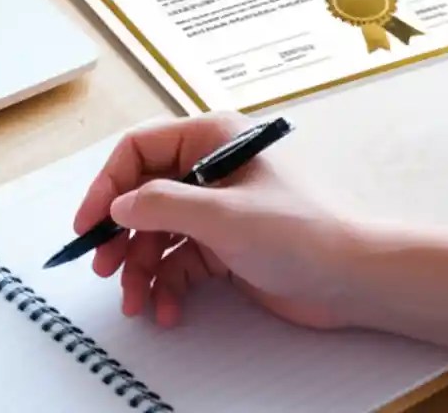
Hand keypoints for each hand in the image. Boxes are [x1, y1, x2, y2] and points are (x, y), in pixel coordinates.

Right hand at [75, 112, 361, 329]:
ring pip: (155, 234)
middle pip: (141, 195)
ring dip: (139, 268)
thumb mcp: (223, 215)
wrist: (357, 280)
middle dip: (120, 235)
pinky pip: (178, 262)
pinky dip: (167, 285)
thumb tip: (118, 205)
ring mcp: (216, 209)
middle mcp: (210, 169)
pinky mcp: (223, 245)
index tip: (90, 222)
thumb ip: (162, 205)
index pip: (139, 149)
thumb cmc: (304, 232)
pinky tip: (167, 308)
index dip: (107, 184)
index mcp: (212, 139)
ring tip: (135, 300)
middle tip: (102, 266)